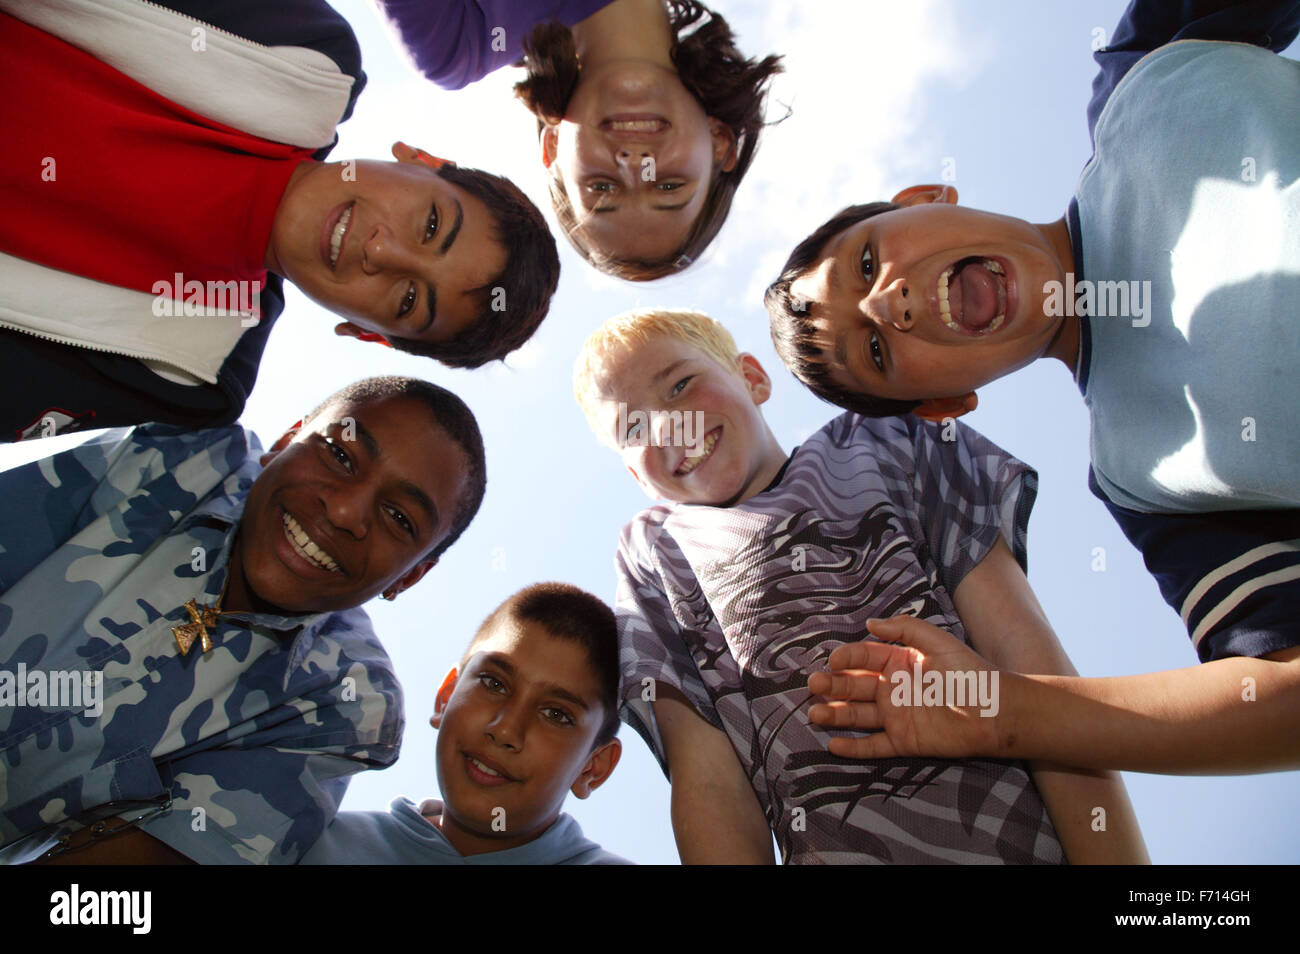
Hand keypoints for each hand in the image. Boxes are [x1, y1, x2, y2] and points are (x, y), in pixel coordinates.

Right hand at [807, 615, 1004, 759]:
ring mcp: (896, 716)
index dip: (847, 658)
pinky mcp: (903, 741)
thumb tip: (870, 623)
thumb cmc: (970, 672)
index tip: (832, 660)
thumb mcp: (939, 641)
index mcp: (898, 663)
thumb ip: (906, 629)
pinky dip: (853, 747)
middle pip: (854, 687)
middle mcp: (892, 689)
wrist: (997, 711)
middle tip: (813, 685)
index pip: (864, 658)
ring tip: (814, 714)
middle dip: (832, 686)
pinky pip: (873, 745)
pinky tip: (832, 745)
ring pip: (857, 716)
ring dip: (834, 715)